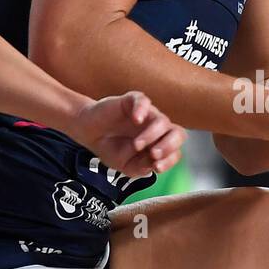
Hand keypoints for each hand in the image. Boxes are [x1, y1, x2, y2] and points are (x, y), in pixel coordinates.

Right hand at [68, 91, 185, 178]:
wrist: (90, 133)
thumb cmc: (111, 148)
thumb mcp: (126, 166)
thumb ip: (142, 167)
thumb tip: (155, 163)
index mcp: (158, 145)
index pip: (175, 151)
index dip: (169, 160)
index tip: (156, 167)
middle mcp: (157, 129)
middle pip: (178, 133)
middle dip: (169, 146)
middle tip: (154, 155)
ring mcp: (146, 114)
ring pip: (162, 120)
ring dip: (151, 135)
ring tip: (136, 145)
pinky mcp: (132, 101)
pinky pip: (143, 101)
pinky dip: (142, 109)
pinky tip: (136, 119)